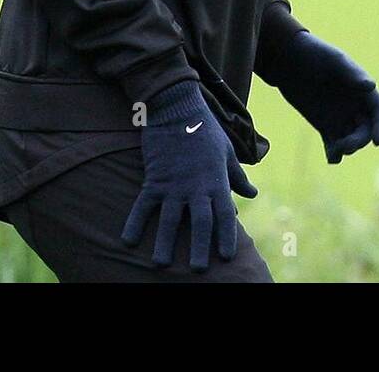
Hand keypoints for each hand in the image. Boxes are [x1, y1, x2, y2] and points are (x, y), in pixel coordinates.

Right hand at [121, 80, 257, 270]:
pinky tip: (127, 242)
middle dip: (199, 248)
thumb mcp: (227, 152)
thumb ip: (237, 177)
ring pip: (169, 220)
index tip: (228, 257)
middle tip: (197, 270)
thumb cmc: (205, 129)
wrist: (177, 107)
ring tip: (162, 265)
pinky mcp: (153, 178)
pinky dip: (135, 223)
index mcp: (216, 181)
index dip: (226, 236)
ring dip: (165, 244)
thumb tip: (251, 194)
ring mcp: (173, 184)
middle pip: (200, 223)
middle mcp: (196, 187)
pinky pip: (143, 205)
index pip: (225, 215)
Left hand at [277, 31, 378, 162]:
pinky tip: (331, 157)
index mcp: (364, 91)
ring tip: (336, 151)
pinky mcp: (324, 125)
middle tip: (346, 146)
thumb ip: (353, 74)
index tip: (378, 141)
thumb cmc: (316, 54)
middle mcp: (355, 106)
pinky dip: (334, 153)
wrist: (289, 60)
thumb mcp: (335, 61)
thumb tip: (371, 86)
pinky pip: (333, 144)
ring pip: (350, 140)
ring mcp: (340, 117)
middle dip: (359, 141)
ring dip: (347, 148)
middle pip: (366, 130)